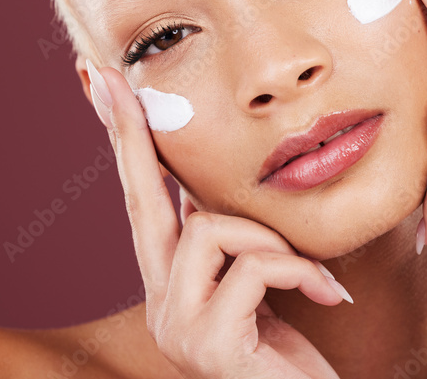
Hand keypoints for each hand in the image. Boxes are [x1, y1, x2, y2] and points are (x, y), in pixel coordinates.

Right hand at [85, 62, 349, 378]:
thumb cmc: (291, 355)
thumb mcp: (259, 287)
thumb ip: (230, 244)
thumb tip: (202, 190)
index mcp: (173, 283)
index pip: (142, 200)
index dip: (123, 141)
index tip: (101, 83)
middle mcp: (162, 303)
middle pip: (140, 201)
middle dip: (130, 134)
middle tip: (110, 75)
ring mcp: (178, 327)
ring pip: (211, 229)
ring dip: (271, 243)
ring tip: (309, 279)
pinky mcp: (209, 344)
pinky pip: (252, 268)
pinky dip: (297, 272)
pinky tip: (325, 296)